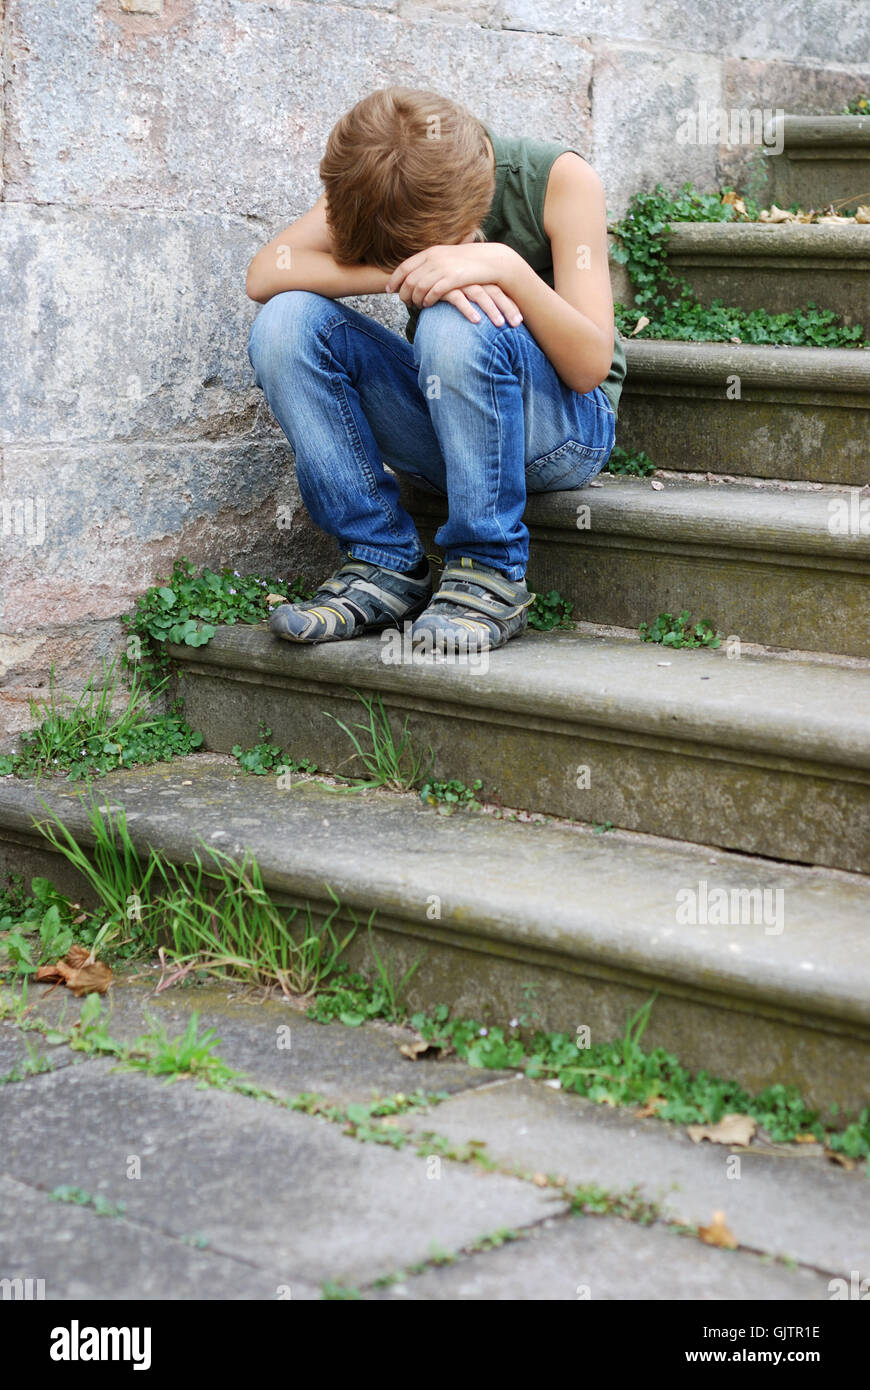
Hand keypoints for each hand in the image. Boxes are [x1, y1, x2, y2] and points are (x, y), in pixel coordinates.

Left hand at [386, 243, 522, 324]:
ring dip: (415, 299)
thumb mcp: (447, 258)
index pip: (405, 266)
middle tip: (404, 303)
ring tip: (416, 306)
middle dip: (403, 293)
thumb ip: (432, 264)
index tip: (388, 290)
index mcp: (431, 252)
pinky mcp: (453, 279)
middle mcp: (434, 258)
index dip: (394, 279)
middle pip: (409, 279)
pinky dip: (427, 300)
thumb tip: (418, 274)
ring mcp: (443, 268)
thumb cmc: (468, 262)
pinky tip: (427, 305)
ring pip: (419, 287)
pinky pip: (433, 292)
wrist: (491, 260)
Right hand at [438, 284, 523, 326]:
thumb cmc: (444, 287)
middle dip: (508, 307)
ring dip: (491, 310)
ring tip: (501, 324)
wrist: (419, 274)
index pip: (499, 290)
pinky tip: (477, 321)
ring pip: (479, 294)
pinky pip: (458, 298)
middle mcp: (470, 278)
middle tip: (517, 324)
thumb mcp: (463, 289)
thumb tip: (490, 309)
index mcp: (478, 278)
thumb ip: (476, 297)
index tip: (520, 319)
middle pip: (494, 291)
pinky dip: (468, 309)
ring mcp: (458, 281)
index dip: (510, 304)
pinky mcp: (444, 287)